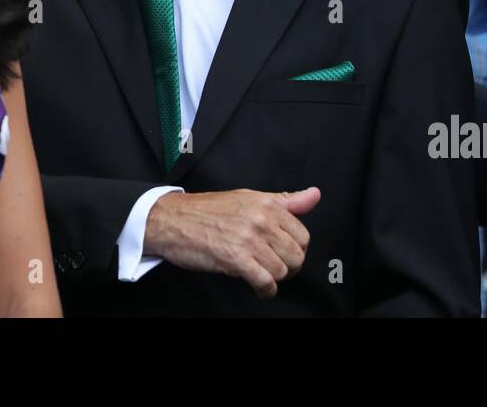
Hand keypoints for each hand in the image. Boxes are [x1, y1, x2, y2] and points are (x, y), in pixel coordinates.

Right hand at [144, 187, 320, 297]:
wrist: (171, 220)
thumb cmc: (207, 210)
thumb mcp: (248, 198)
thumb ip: (285, 201)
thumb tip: (315, 195)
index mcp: (266, 204)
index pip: (302, 234)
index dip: (295, 249)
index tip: (284, 253)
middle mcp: (261, 220)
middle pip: (296, 255)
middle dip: (288, 267)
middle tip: (273, 268)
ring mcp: (249, 240)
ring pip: (282, 271)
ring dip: (274, 279)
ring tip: (262, 275)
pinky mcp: (236, 259)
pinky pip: (265, 282)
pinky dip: (265, 290)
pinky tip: (258, 287)